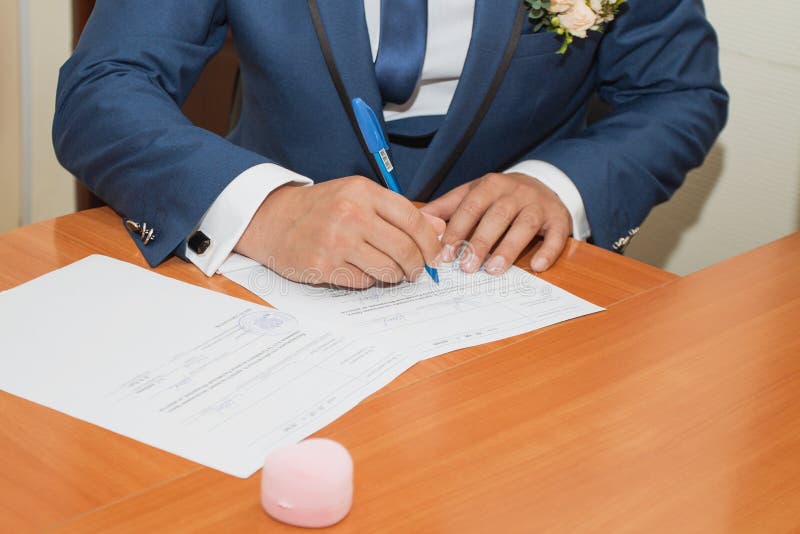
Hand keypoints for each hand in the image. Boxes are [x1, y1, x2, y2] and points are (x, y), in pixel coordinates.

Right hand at [235, 176, 443, 288]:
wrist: (273, 220)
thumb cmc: (321, 208)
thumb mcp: (358, 196)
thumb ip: (398, 211)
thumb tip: (439, 228)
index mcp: (362, 192)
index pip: (412, 219)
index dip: (430, 241)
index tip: (435, 255)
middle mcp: (350, 214)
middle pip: (404, 248)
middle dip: (416, 265)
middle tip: (416, 270)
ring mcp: (336, 241)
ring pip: (387, 269)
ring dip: (395, 276)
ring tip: (391, 272)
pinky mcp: (323, 266)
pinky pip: (363, 281)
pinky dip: (368, 280)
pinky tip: (359, 270)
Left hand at [421, 172, 570, 274]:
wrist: (541, 184)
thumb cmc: (499, 196)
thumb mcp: (473, 194)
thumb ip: (446, 207)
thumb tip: (418, 220)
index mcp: (490, 185)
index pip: (470, 207)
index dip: (457, 231)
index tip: (444, 255)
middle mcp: (516, 192)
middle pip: (497, 216)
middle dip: (480, 242)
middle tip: (466, 267)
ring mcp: (539, 205)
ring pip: (525, 225)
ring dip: (509, 249)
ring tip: (494, 270)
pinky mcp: (559, 219)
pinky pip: (557, 235)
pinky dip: (548, 251)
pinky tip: (537, 267)